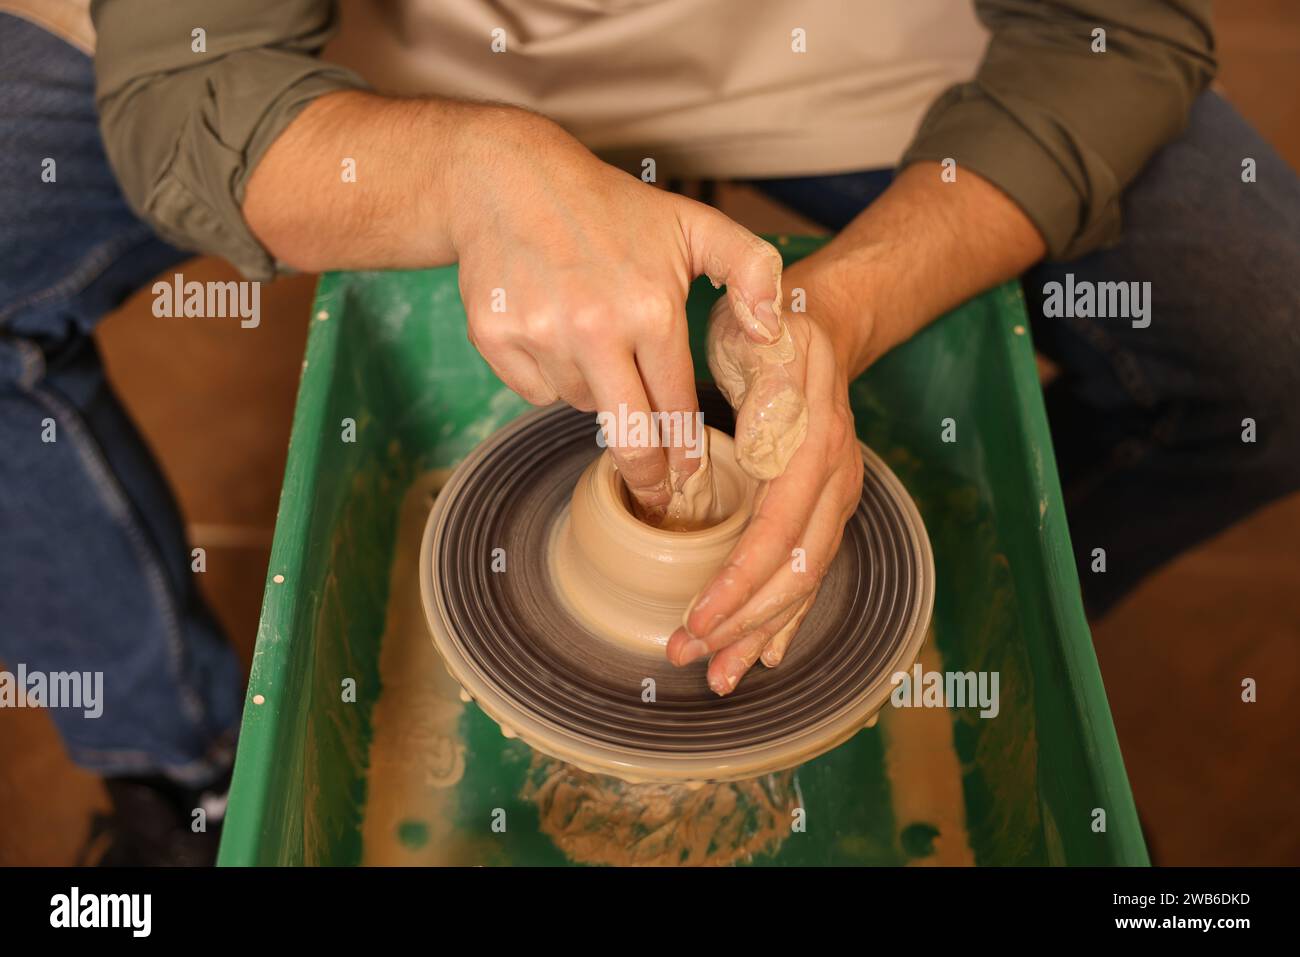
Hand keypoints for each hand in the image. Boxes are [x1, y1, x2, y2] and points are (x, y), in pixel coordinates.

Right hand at [450, 108, 783, 519]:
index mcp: (651, 309)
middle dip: (647, 476)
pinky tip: (552, 332)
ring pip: (578, 406)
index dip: (685, 450)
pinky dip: (547, 376)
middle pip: (628, 435)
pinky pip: (533, 391)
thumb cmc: (610, 208)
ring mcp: (540, 334)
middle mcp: (595, 327)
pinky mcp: (496, 338)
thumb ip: (752, 270)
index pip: (677, 407)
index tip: (690, 477)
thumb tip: (771, 331)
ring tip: (593, 340)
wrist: (509, 180)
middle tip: (655, 496)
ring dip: (593, 393)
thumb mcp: (694, 223)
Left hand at [666, 265, 866, 693]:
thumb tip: (759, 404)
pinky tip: (762, 654)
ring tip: (720, 675)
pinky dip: (785, 618)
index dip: (738, 583)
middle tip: (688, 655)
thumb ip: (762, 365)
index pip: (777, 532)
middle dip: (741, 622)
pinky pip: (809, 572)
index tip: (695, 619)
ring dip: (760, 633)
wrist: (818, 328)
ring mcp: (835, 497)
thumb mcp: (759, 329)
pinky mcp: (824, 509)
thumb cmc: (769, 331)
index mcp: (814, 446)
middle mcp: (833, 480)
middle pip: (794, 571)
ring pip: (803, 582)